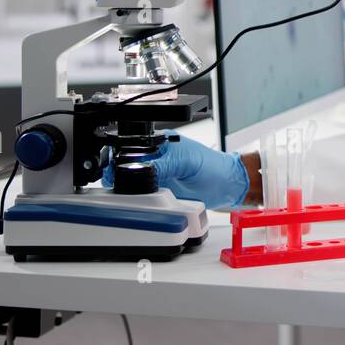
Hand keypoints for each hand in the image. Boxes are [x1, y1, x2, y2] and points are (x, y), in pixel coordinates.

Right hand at [102, 129, 248, 209]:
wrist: (227, 186)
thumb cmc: (213, 167)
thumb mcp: (186, 162)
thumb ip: (163, 165)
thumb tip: (140, 170)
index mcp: (160, 143)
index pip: (132, 150)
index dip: (121, 162)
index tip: (116, 173)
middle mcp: (157, 159)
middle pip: (129, 168)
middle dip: (125, 178)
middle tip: (129, 186)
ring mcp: (159, 176)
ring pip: (134, 185)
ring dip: (134, 191)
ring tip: (145, 193)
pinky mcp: (162, 192)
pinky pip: (145, 198)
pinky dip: (144, 200)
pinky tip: (151, 200)